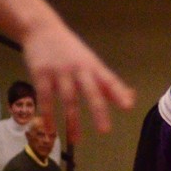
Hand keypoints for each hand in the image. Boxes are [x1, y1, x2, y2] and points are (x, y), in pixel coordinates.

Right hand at [23, 18, 133, 139]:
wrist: (41, 29)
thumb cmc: (70, 50)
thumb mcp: (90, 62)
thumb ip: (107, 83)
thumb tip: (130, 99)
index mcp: (92, 66)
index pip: (109, 80)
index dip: (119, 93)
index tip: (128, 107)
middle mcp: (78, 69)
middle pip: (90, 91)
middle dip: (98, 111)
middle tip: (105, 131)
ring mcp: (59, 72)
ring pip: (68, 98)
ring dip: (72, 121)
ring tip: (76, 140)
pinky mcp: (41, 75)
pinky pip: (45, 98)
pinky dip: (48, 115)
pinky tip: (50, 130)